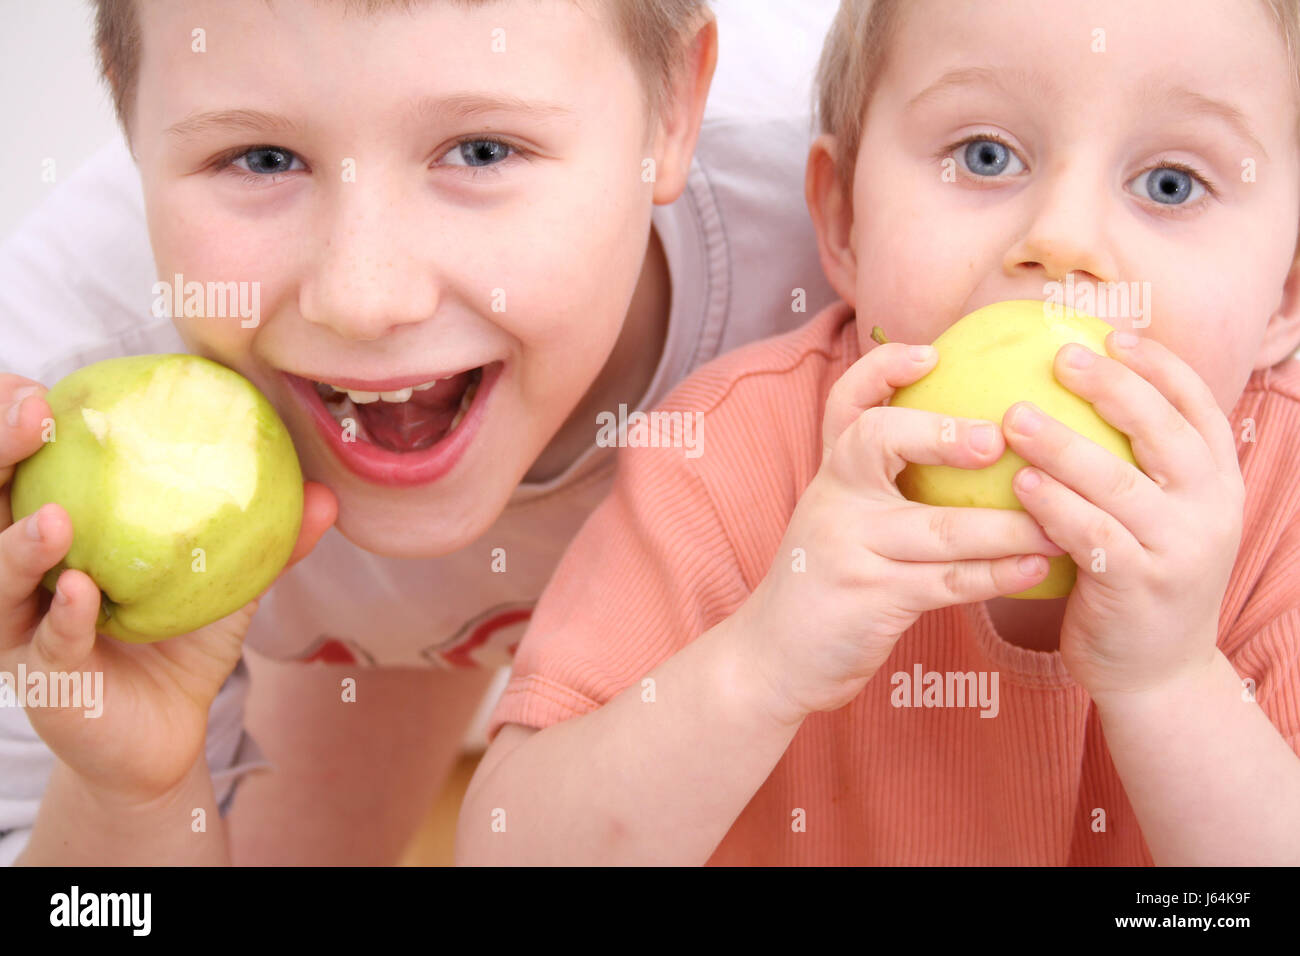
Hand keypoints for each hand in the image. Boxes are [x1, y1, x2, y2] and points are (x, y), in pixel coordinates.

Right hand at [0, 374, 337, 805]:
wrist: (170, 729)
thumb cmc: (182, 640)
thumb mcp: (223, 581)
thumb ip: (267, 539)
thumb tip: (327, 495)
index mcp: (51, 532)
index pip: (19, 467)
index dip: (13, 423)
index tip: (43, 388)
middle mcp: (21, 573)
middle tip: (31, 413)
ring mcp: (22, 627)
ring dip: (17, 543)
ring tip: (53, 516)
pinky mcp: (42, 678)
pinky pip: (50, 642)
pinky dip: (65, 615)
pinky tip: (81, 590)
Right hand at [739, 342, 1065, 725]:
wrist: (772, 657)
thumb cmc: (826, 584)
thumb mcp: (839, 521)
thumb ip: (882, 485)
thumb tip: (972, 447)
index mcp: (832, 475)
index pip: (846, 404)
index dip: (883, 370)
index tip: (930, 354)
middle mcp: (834, 500)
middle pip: (876, 439)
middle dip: (940, 431)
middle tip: (1001, 437)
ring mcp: (847, 548)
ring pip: (937, 527)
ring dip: (1008, 525)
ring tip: (1063, 520)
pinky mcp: (869, 598)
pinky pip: (946, 582)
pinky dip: (997, 575)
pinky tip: (1038, 569)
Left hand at [1001, 331, 1242, 698]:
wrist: (1156, 672)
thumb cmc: (1138, 577)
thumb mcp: (1159, 517)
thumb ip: (1136, 463)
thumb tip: (1076, 390)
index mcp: (1218, 483)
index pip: (1198, 407)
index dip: (1160, 365)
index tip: (1113, 333)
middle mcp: (1210, 511)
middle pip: (1164, 432)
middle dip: (1114, 387)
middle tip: (1060, 357)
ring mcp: (1180, 550)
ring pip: (1121, 482)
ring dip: (1065, 445)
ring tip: (1015, 418)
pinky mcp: (1139, 587)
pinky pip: (1091, 536)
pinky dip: (1055, 506)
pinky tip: (1019, 484)